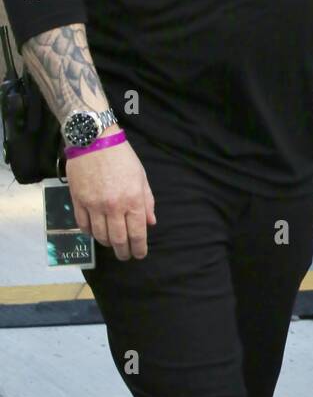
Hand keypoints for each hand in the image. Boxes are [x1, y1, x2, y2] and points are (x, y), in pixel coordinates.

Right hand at [65, 134, 156, 260]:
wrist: (94, 140)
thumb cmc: (122, 157)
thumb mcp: (141, 177)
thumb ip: (147, 202)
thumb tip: (150, 223)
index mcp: (133, 200)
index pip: (137, 233)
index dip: (139, 248)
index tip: (139, 254)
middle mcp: (113, 206)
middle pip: (118, 239)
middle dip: (123, 252)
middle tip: (125, 256)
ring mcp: (94, 205)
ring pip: (100, 235)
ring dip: (107, 243)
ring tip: (111, 243)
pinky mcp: (78, 201)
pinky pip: (83, 225)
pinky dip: (90, 233)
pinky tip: (95, 232)